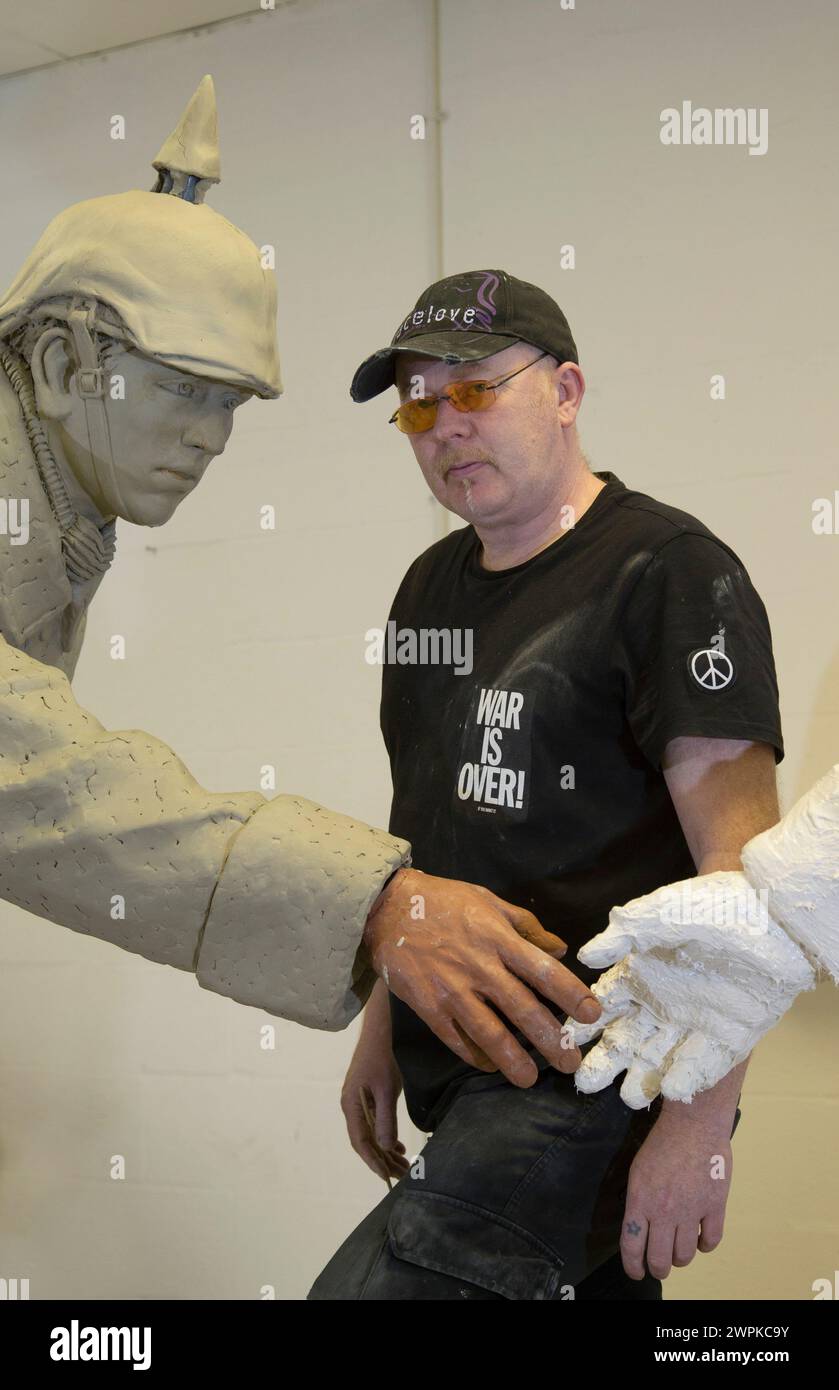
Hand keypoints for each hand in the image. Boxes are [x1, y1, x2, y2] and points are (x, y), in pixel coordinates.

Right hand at [341, 1047, 409, 1183]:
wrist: (378, 1034)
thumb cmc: (381, 1059)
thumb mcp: (386, 1089)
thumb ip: (385, 1119)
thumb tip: (386, 1147)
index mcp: (351, 1106)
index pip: (360, 1141)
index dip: (373, 1160)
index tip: (386, 1176)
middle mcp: (351, 1108)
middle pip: (365, 1141)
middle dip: (382, 1160)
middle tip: (402, 1174)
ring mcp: (358, 1104)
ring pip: (371, 1134)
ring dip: (386, 1150)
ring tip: (403, 1165)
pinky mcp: (367, 1099)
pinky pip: (374, 1124)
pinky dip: (385, 1136)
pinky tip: (397, 1146)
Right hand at [363, 867, 600, 1087]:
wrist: (386, 908)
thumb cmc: (442, 901)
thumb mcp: (488, 901)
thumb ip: (526, 926)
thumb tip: (561, 950)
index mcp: (498, 938)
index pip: (543, 971)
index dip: (571, 995)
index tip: (592, 1016)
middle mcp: (479, 967)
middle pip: (523, 1010)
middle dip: (552, 1040)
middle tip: (571, 1062)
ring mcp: (451, 990)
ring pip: (490, 1034)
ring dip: (514, 1061)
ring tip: (530, 1080)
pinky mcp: (428, 1007)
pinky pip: (457, 1039)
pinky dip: (475, 1056)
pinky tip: (490, 1066)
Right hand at [563, 870, 814, 1106]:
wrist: (773, 916)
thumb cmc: (712, 906)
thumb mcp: (662, 914)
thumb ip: (624, 934)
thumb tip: (585, 955)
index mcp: (643, 974)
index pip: (605, 1004)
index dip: (585, 1023)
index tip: (567, 1041)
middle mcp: (663, 1003)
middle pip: (627, 1040)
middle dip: (606, 1062)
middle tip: (584, 1083)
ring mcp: (695, 1023)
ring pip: (661, 1057)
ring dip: (644, 1078)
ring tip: (626, 1098)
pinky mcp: (729, 1037)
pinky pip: (705, 1064)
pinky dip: (688, 1077)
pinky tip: (671, 1090)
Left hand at [621, 1112, 733, 1280]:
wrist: (693, 1124)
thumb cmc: (662, 1142)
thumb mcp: (638, 1171)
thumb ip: (639, 1201)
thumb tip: (641, 1226)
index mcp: (641, 1201)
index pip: (633, 1247)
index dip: (633, 1267)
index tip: (636, 1272)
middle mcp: (664, 1212)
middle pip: (660, 1259)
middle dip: (658, 1268)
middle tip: (659, 1265)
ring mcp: (691, 1211)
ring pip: (685, 1255)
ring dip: (681, 1258)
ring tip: (679, 1250)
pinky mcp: (715, 1207)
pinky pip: (711, 1241)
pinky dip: (705, 1246)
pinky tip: (701, 1239)